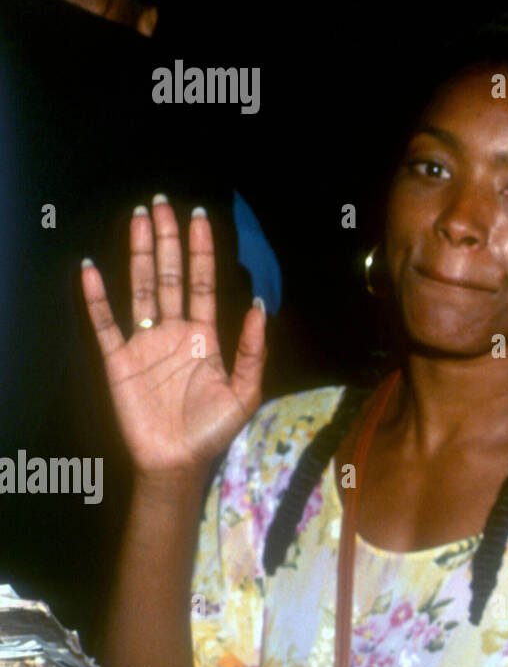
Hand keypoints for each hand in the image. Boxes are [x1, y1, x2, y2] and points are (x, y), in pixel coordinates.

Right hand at [81, 197, 266, 488]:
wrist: (179, 463)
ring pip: (140, 289)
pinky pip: (104, 324)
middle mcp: (174, 331)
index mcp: (205, 335)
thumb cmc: (214, 429)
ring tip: (138, 219)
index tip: (200, 217)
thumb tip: (257, 302)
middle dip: (167, 240)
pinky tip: (91, 268)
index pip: (202, 282)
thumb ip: (253, 348)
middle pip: (168, 275)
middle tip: (162, 203)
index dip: (200, 250)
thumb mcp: (246, 390)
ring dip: (138, 254)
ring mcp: (144, 343)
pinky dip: (96, 297)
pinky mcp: (118, 361)